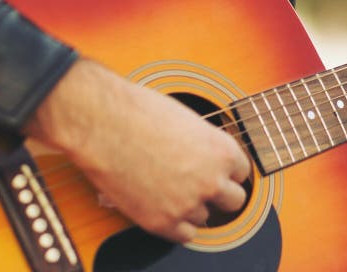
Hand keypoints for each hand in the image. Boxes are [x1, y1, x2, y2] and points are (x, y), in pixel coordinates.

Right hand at [25, 58, 250, 243]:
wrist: (104, 124)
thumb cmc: (142, 111)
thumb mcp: (187, 119)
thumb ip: (205, 143)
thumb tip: (211, 156)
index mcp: (222, 150)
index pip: (242, 171)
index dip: (226, 167)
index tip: (215, 166)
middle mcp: (211, 180)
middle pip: (234, 200)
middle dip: (220, 192)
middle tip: (200, 181)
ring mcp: (187, 205)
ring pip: (206, 217)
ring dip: (193, 205)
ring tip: (170, 185)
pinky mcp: (161, 223)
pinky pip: (184, 235)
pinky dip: (177, 224)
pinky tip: (163, 204)